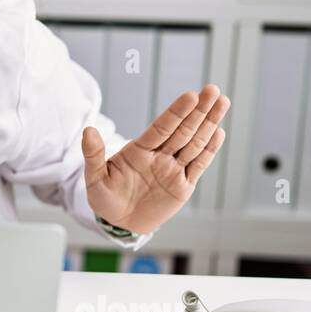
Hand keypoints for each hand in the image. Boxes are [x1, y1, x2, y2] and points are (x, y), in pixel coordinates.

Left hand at [82, 83, 229, 234]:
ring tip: (222, 102)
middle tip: (213, 90)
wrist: (120, 222)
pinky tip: (218, 132)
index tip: (190, 95)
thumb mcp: (95, 178)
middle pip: (183, 130)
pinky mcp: (183, 186)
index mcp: (139, 150)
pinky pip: (198, 166)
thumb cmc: (106, 198)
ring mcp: (173, 169)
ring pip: (194, 144)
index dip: (176, 112)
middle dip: (199, 111)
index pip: (161, 127)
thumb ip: (94, 155)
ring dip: (209, 124)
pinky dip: (209, 150)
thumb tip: (88, 130)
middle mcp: (159, 155)